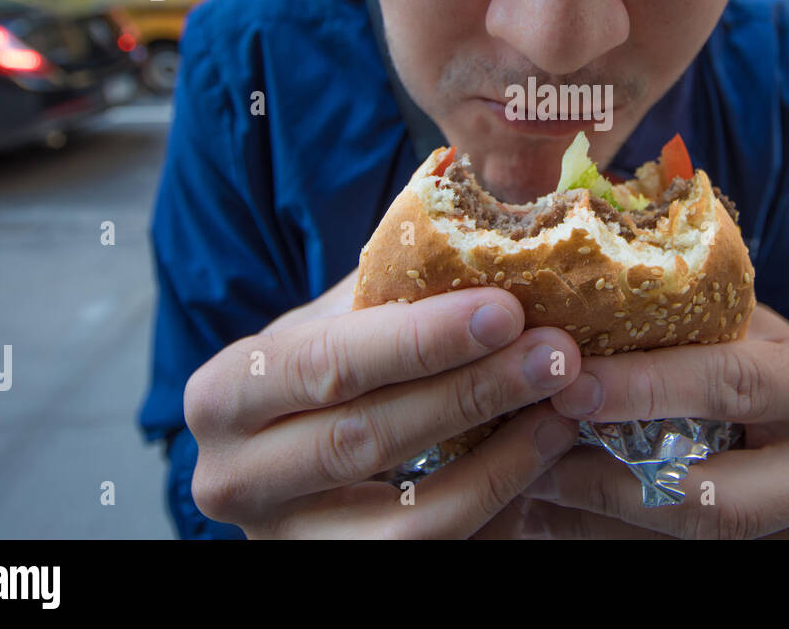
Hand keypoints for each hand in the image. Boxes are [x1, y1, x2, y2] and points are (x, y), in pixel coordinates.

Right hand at [183, 268, 583, 537]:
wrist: (283, 461)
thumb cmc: (318, 370)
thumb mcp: (329, 323)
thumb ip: (382, 284)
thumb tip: (473, 213)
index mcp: (225, 392)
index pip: (329, 362)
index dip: (420, 339)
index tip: (506, 307)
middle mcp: (233, 479)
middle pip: (366, 438)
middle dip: (472, 390)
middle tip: (556, 351)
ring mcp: (288, 542)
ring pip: (407, 517)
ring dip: (500, 457)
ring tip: (563, 404)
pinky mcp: (342, 575)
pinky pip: (435, 550)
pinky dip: (497, 501)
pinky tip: (543, 450)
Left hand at [478, 303, 788, 538]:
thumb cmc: (755, 359)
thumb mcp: (743, 330)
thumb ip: (686, 321)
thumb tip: (561, 306)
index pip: (732, 384)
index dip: (645, 388)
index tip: (568, 385)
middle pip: (713, 497)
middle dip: (608, 481)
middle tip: (534, 452)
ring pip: (685, 538)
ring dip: (593, 516)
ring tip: (525, 486)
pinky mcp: (772, 558)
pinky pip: (669, 557)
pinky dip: (599, 535)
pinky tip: (546, 514)